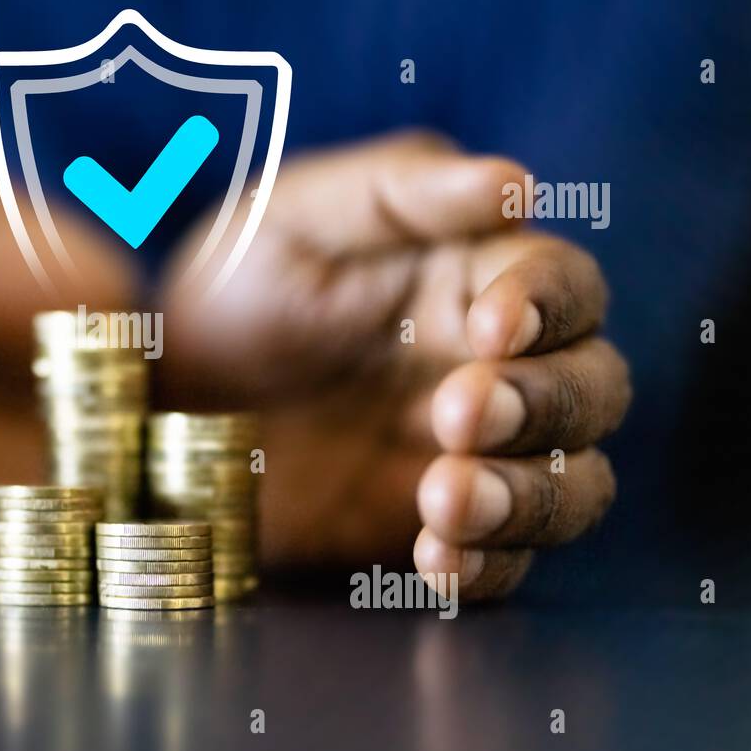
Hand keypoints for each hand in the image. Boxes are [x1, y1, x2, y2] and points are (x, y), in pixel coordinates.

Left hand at [159, 131, 630, 599]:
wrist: (162, 405)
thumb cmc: (231, 291)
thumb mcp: (295, 218)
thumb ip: (399, 192)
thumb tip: (517, 184)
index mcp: (471, 278)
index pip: (563, 286)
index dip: (548, 304)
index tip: (490, 327)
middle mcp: (491, 368)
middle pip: (589, 388)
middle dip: (542, 404)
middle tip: (456, 413)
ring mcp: (471, 456)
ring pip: (569, 482)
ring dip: (528, 495)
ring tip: (442, 501)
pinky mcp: (436, 530)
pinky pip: (503, 562)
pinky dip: (488, 566)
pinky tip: (437, 560)